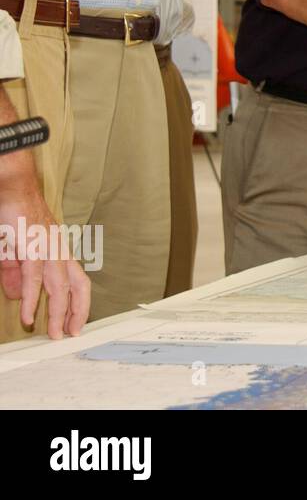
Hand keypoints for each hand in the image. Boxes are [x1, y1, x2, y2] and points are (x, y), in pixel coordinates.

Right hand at [0, 167, 91, 339]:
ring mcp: (48, 247)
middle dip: (76, 312)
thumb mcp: (16, 250)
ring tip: (53, 332)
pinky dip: (31, 298)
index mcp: (59, 251)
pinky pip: (34, 277)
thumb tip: (17, 295)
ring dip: (56, 311)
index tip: (75, 324)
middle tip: (71, 334)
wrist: (13, 187)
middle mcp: (59, 250)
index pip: (78, 281)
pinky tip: (28, 315)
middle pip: (77, 285)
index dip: (80, 303)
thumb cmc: (16, 216)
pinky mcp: (32, 244)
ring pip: (59, 285)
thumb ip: (16, 273)